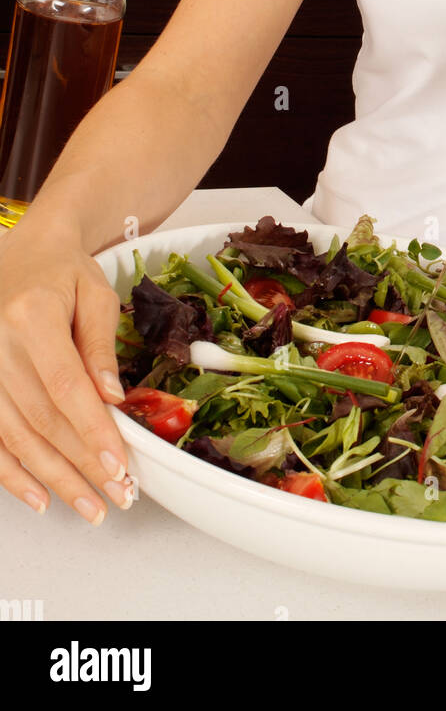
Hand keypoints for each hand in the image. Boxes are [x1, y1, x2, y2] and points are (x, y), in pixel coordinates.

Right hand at [0, 226, 133, 520]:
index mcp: (30, 315)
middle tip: (117, 495)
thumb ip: (101, 346)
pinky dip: (12, 473)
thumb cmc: (64, 271)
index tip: (119, 464)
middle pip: (41, 418)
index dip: (91, 429)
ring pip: (15, 436)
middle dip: (81, 463)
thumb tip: (112, 398)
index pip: (64, 385)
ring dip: (53, 478)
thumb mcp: (95, 293)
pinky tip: (39, 498)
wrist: (23, 252)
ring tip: (88, 507)